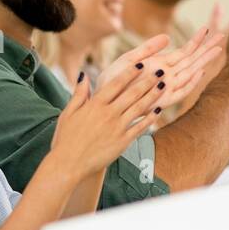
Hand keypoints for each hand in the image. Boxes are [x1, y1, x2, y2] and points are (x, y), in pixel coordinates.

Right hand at [48, 42, 166, 178]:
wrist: (68, 165)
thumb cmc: (65, 139)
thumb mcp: (68, 113)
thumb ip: (78, 94)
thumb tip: (84, 76)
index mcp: (94, 105)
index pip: (116, 83)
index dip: (130, 72)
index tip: (141, 64)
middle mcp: (108, 114)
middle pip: (132, 93)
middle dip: (148, 80)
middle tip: (160, 71)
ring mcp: (117, 128)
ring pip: (139, 108)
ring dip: (153, 95)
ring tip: (163, 86)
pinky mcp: (122, 142)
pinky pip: (140, 127)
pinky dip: (151, 118)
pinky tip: (159, 111)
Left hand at [96, 28, 223, 107]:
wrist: (101, 98)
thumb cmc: (112, 79)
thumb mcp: (129, 59)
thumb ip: (147, 48)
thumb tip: (168, 37)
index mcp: (160, 64)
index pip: (184, 51)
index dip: (196, 40)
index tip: (208, 28)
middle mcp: (166, 76)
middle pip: (191, 60)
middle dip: (206, 49)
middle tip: (222, 36)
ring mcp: (164, 87)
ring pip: (189, 72)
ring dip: (202, 61)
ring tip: (217, 48)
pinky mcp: (160, 99)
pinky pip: (179, 91)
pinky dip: (189, 82)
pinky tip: (199, 71)